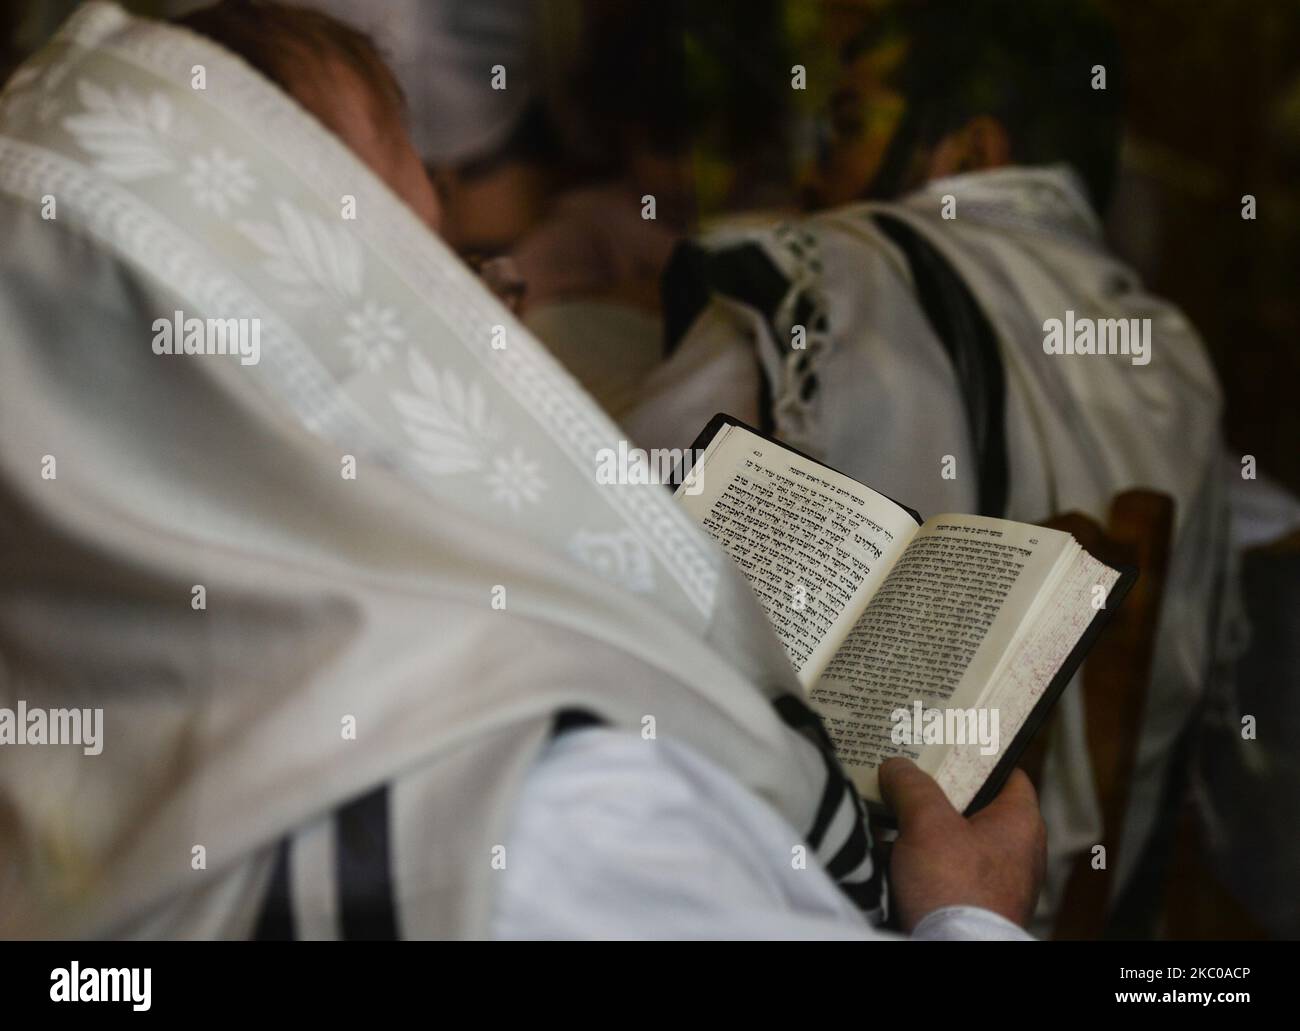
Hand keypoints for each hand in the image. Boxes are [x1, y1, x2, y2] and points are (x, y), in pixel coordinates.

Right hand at [878, 757, 1045, 931]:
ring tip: (885, 810)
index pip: (1008, 774)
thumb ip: (912, 787)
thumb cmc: (955, 888)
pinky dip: (915, 862)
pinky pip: (941, 873)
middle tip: (905, 774)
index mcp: (1020, 824)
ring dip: (918, 830)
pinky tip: (884, 853)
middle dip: (934, 793)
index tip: (948, 743)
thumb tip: (896, 767)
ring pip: (951, 841)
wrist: (952, 952)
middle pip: (972, 806)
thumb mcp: (927, 822)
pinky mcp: (968, 906)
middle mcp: (1014, 852)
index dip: (978, 756)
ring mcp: (992, 882)